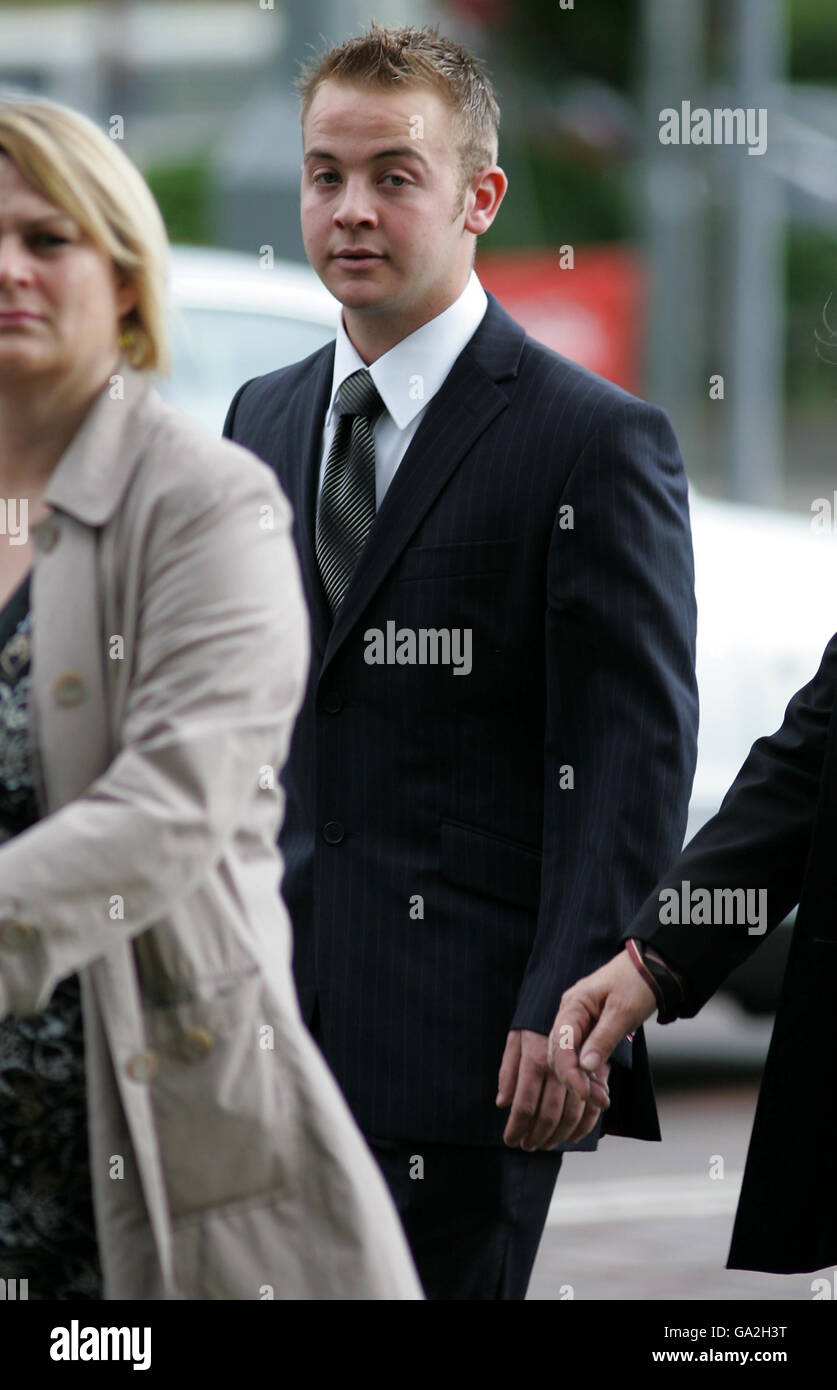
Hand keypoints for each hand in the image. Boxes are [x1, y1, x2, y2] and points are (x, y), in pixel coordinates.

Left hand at [496, 1027, 610, 1149]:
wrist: (575, 1000)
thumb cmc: (539, 1019)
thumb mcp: (516, 1036)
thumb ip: (508, 1069)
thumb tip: (502, 1102)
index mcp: (535, 1059)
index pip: (524, 1104)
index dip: (516, 1127)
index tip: (510, 1139)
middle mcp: (558, 1069)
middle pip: (548, 1115)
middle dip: (536, 1135)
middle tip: (527, 1145)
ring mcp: (580, 1072)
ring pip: (571, 1116)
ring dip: (558, 1136)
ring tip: (545, 1144)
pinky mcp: (598, 1073)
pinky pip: (593, 1108)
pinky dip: (583, 1127)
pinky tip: (573, 1136)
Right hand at [546, 949, 657, 1138]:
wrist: (652, 968)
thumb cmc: (637, 984)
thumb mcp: (623, 1012)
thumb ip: (603, 1039)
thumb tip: (585, 1068)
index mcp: (573, 1005)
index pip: (560, 1044)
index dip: (570, 1073)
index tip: (586, 1094)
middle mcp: (570, 1014)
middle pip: (558, 1055)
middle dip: (575, 1081)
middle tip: (601, 1100)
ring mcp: (578, 1023)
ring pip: (567, 1059)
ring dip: (581, 1081)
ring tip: (602, 1099)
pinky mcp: (588, 1031)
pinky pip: (580, 1057)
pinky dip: (589, 1074)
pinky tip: (600, 1089)